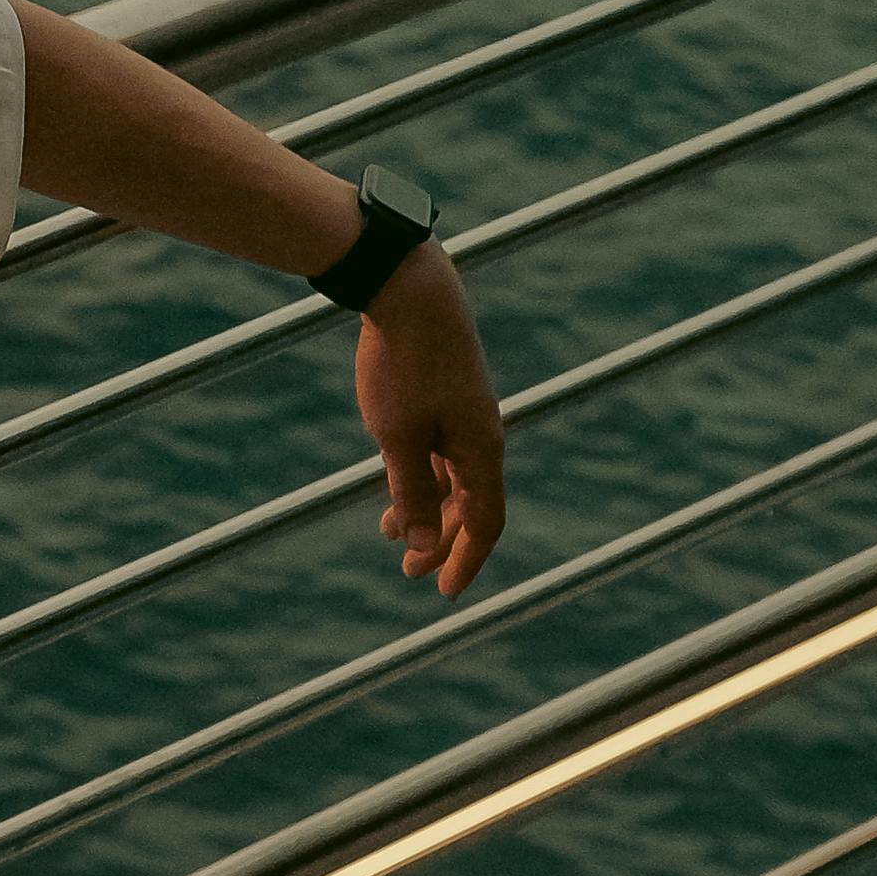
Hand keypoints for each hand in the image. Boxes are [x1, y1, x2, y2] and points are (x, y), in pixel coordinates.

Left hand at [354, 251, 506, 600]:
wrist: (407, 285)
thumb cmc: (402, 362)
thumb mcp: (398, 436)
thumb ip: (412, 493)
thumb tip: (423, 546)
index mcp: (482, 449)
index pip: (485, 521)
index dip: (466, 560)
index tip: (442, 590)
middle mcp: (482, 434)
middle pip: (472, 503)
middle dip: (443, 540)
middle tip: (409, 571)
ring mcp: (466, 412)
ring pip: (454, 475)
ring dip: (428, 507)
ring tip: (390, 534)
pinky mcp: (447, 392)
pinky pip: (442, 448)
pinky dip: (422, 473)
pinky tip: (395, 479)